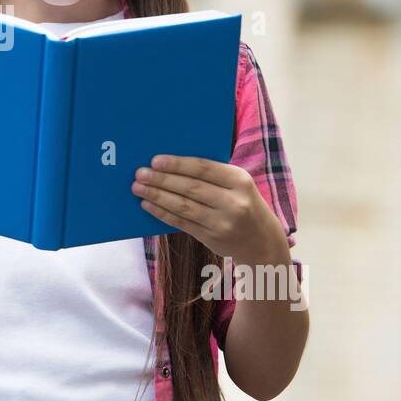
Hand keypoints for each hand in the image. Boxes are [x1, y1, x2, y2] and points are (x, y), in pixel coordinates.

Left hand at [131, 154, 285, 265]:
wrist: (261, 240)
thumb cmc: (243, 202)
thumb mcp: (237, 184)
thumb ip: (212, 174)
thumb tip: (171, 163)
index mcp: (240, 180)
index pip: (204, 168)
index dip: (178, 164)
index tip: (155, 160)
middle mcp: (233, 202)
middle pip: (191, 188)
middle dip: (162, 180)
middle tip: (140, 173)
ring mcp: (222, 223)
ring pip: (183, 207)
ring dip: (157, 196)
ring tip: (138, 188)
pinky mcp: (211, 238)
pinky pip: (182, 223)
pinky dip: (162, 213)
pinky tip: (148, 204)